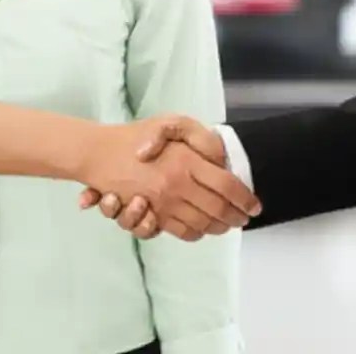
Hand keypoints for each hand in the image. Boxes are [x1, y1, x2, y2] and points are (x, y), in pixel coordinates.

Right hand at [77, 116, 260, 240]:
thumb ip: (200, 138)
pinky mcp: (152, 215)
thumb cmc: (136, 135)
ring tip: (229, 224)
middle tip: (245, 217)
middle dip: (237, 216)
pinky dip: (197, 233)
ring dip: (220, 227)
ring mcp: (164, 203)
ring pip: (203, 223)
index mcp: (186, 161)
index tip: (255, 205)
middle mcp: (177, 185)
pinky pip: (182, 231)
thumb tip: (220, 160)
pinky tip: (203, 227)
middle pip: (219, 209)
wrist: (100, 154)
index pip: (227, 185)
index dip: (246, 198)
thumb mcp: (171, 123)